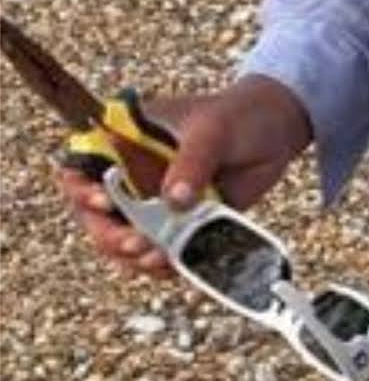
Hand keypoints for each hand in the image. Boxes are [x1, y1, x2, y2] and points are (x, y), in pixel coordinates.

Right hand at [58, 74, 313, 279]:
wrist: (276, 130)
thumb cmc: (238, 116)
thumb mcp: (213, 131)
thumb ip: (192, 163)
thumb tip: (174, 201)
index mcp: (125, 141)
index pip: (81, 168)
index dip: (81, 189)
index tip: (104, 202)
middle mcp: (130, 176)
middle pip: (96, 216)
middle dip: (110, 235)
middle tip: (137, 243)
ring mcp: (152, 203)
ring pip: (124, 240)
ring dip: (135, 257)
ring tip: (160, 258)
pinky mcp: (178, 224)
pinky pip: (159, 251)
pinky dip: (163, 263)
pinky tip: (175, 264)